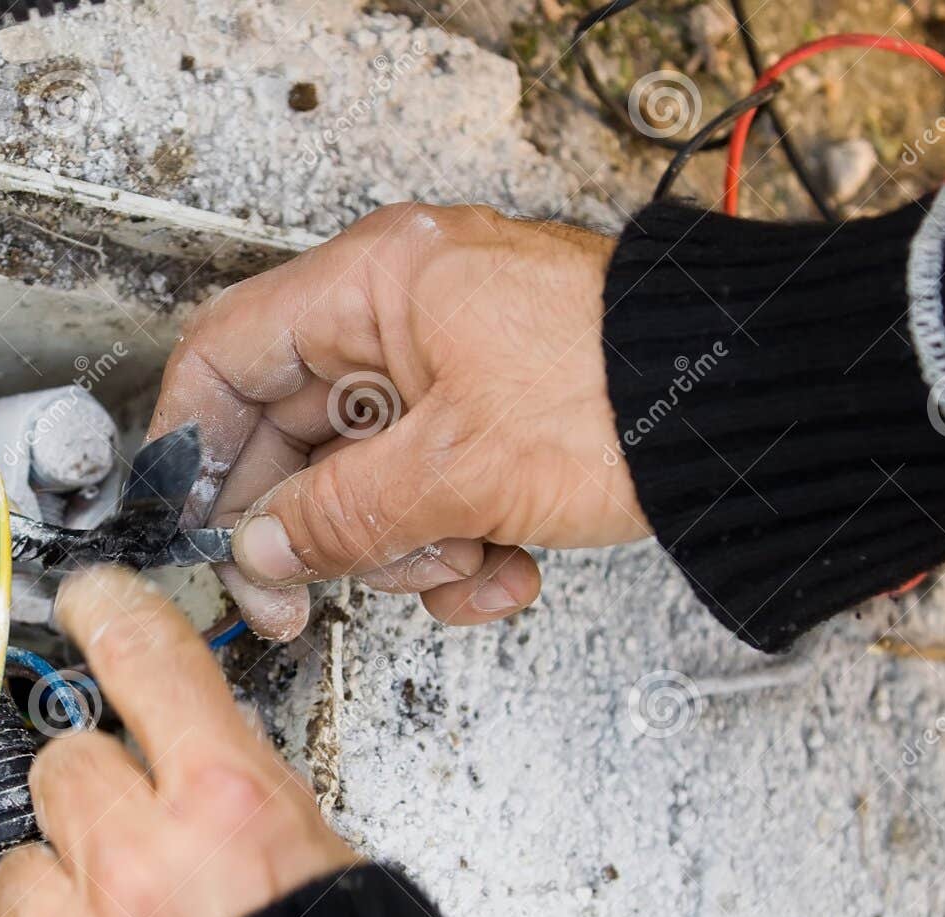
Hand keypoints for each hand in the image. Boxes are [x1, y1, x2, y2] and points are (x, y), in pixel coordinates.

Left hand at [0, 566, 356, 916]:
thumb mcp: (324, 870)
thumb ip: (245, 800)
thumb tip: (196, 756)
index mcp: (230, 811)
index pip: (148, 659)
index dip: (112, 612)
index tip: (90, 599)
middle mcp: (142, 867)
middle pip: (63, 765)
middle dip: (91, 797)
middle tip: (135, 849)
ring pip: (13, 866)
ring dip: (54, 894)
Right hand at [150, 202, 648, 639]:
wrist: (758, 413)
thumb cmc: (628, 395)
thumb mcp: (457, 469)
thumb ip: (336, 516)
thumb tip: (257, 551)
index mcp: (376, 285)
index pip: (227, 354)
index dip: (192, 444)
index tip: (186, 523)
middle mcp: (401, 320)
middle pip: (293, 438)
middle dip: (311, 532)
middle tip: (295, 604)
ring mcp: (446, 373)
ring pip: (361, 482)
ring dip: (400, 550)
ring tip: (464, 562)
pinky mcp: (489, 422)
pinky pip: (427, 495)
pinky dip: (455, 548)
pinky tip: (504, 567)